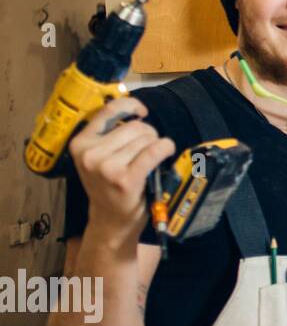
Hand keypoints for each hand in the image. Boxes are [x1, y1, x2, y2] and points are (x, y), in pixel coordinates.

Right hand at [69, 98, 174, 238]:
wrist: (110, 220)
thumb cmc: (108, 185)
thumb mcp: (97, 157)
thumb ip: (109, 133)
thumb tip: (135, 111)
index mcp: (80, 143)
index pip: (109, 110)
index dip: (131, 105)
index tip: (142, 111)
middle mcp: (90, 154)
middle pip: (135, 126)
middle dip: (148, 134)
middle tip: (145, 151)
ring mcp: (106, 167)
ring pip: (146, 139)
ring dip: (155, 145)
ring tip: (148, 160)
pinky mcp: (125, 179)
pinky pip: (154, 151)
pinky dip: (165, 148)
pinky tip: (166, 151)